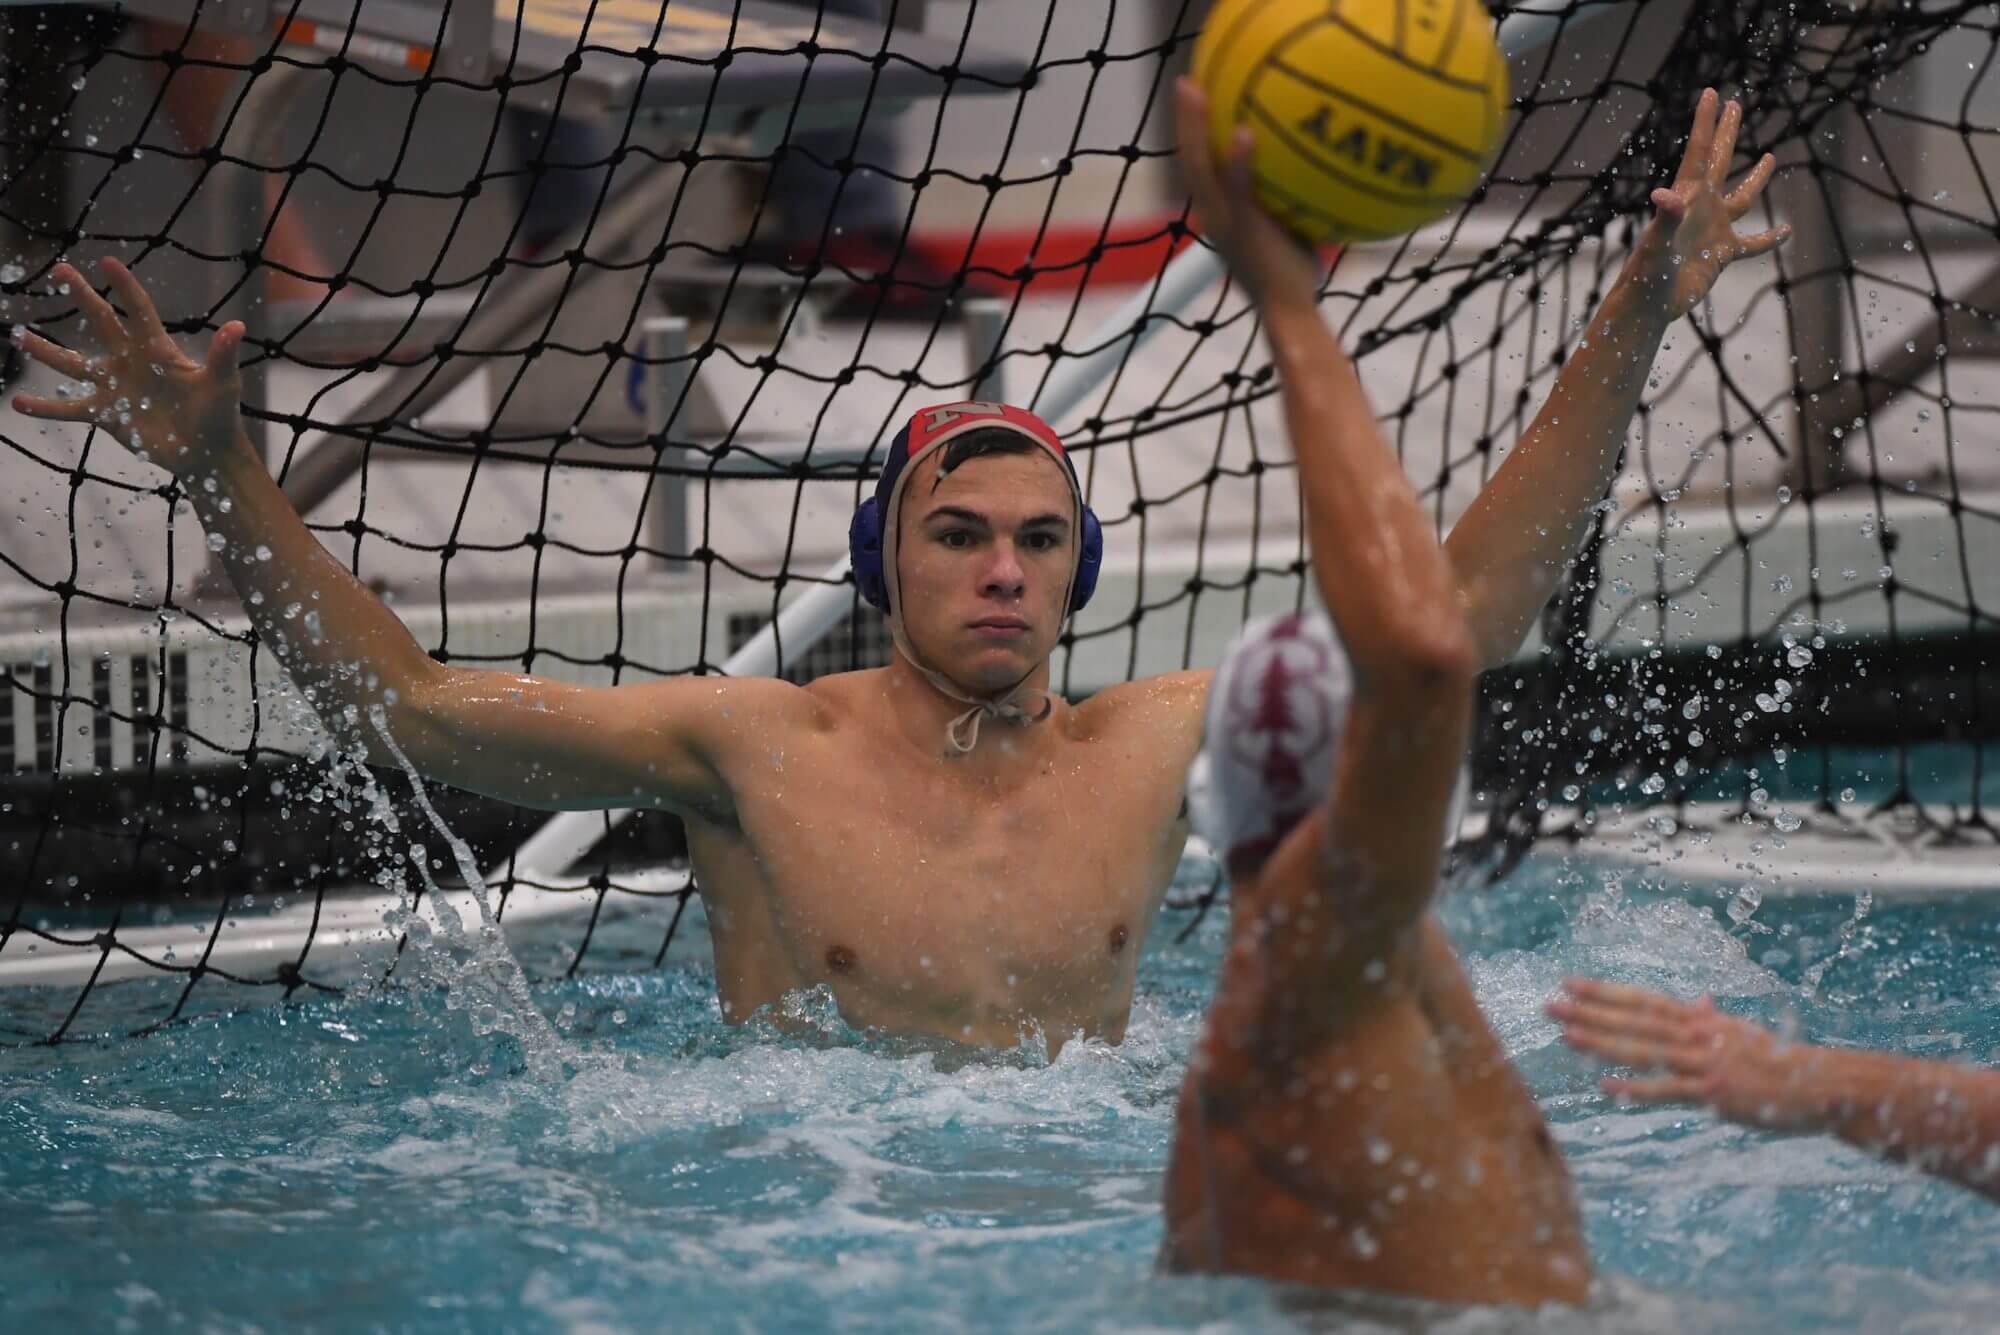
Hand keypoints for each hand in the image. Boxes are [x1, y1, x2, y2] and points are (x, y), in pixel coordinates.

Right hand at [10, 258, 247, 480]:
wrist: (208, 453)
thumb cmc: (219, 414)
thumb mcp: (223, 384)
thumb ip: (223, 356)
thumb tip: (237, 326)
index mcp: (158, 349)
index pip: (138, 310)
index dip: (124, 286)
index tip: (106, 262)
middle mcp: (131, 362)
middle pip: (101, 322)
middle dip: (81, 296)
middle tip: (59, 269)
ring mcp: (116, 387)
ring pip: (74, 364)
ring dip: (46, 351)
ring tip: (17, 335)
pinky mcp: (107, 415)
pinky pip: (70, 408)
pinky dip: (45, 407)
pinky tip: (18, 402)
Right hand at [1173, 77, 1321, 313]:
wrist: (1289, 314)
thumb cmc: (1296, 277)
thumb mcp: (1292, 229)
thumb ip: (1294, 199)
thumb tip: (1326, 164)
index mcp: (1220, 214)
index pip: (1201, 168)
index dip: (1195, 134)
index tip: (1198, 99)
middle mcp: (1214, 215)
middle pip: (1191, 160)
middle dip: (1185, 121)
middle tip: (1186, 83)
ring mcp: (1225, 224)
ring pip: (1199, 168)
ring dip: (1195, 129)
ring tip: (1195, 91)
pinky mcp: (1244, 232)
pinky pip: (1238, 191)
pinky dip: (1239, 164)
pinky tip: (1246, 134)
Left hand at [1548, 977, 1823, 1130]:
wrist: (1817, 1084)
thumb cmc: (1777, 1060)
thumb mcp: (1741, 1033)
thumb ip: (1712, 1020)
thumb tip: (1699, 1000)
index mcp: (1700, 1019)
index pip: (1642, 1001)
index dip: (1604, 992)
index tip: (1569, 983)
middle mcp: (1697, 1034)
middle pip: (1634, 1021)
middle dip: (1589, 1013)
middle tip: (1550, 1005)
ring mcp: (1704, 1063)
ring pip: (1644, 1050)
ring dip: (1602, 1043)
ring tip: (1566, 1036)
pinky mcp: (1713, 1092)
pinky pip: (1667, 1090)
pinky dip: (1636, 1088)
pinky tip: (1606, 1087)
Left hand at [1625, 88, 1790, 319]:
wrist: (1649, 305)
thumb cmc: (1647, 274)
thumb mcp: (1656, 245)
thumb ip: (1663, 218)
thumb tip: (1664, 194)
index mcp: (1687, 198)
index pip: (1700, 152)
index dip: (1706, 122)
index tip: (1712, 93)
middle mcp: (1702, 208)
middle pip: (1720, 161)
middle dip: (1727, 133)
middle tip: (1736, 103)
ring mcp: (1714, 229)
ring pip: (1742, 198)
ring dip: (1756, 180)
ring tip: (1769, 158)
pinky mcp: (1722, 254)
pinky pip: (1752, 244)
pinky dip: (1769, 239)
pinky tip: (1786, 231)